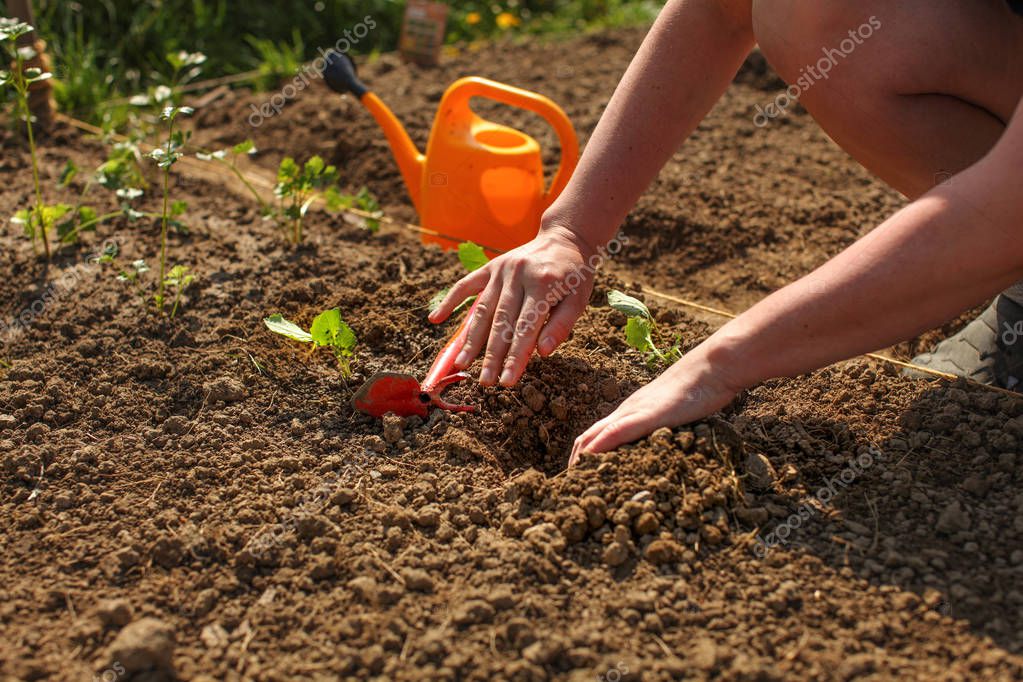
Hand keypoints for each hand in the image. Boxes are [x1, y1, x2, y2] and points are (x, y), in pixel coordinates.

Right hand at [429, 224, 597, 386]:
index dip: (516, 357)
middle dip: (492, 355)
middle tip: (485, 381)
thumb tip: (542, 352)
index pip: (526, 328)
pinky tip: (435, 320)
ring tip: (463, 364)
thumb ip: (562, 325)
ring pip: (482, 309)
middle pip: (501, 322)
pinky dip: (450, 301)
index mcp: (543, 284)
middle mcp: (518, 275)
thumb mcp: (579, 298)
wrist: (565, 238)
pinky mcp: (491, 267)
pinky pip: (465, 285)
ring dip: (471, 339)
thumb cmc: (575, 275)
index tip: (507, 381)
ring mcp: (501, 270)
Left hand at [569, 347, 743, 465]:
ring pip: (597, 435)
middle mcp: (625, 412)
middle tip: (567, 488)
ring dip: (581, 459)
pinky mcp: (649, 415)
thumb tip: (652, 453)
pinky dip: (601, 445)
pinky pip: (619, 430)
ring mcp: (634, 412)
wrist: (710, 368)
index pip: (593, 436)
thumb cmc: (695, 392)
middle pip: (586, 438)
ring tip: (571, 481)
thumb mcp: (671, 417)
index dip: (580, 458)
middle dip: (574, 464)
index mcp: (628, 414)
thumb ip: (658, 430)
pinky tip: (590, 458)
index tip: (574, 479)